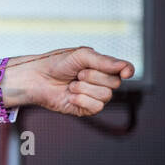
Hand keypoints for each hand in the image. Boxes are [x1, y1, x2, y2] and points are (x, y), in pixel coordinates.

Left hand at [17, 46, 135, 116]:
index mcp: (102, 67)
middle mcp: (101, 82)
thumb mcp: (80, 56)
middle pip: (115, 83)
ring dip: (85, 88)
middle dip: (94, 76)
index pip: (124, 69)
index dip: (128, 70)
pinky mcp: (86, 109)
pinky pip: (96, 107)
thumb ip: (103, 61)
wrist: (37, 79)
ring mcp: (94, 96)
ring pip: (106, 96)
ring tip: (71, 84)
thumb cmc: (57, 64)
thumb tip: (126, 68)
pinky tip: (71, 95)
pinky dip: (82, 100)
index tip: (125, 73)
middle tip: (77, 74)